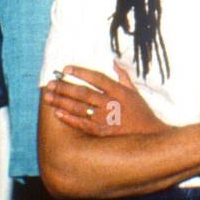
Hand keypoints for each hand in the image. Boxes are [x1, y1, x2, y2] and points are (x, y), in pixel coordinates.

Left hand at [44, 63, 167, 137]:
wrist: (151, 137)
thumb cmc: (142, 113)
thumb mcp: (135, 92)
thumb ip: (123, 77)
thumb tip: (114, 62)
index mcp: (119, 91)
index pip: (97, 78)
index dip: (81, 72)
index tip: (66, 68)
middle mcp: (111, 104)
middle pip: (84, 93)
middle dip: (65, 87)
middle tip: (50, 83)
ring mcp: (106, 119)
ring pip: (80, 108)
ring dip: (62, 102)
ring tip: (48, 96)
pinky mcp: (103, 133)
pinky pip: (83, 125)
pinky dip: (69, 119)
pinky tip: (57, 114)